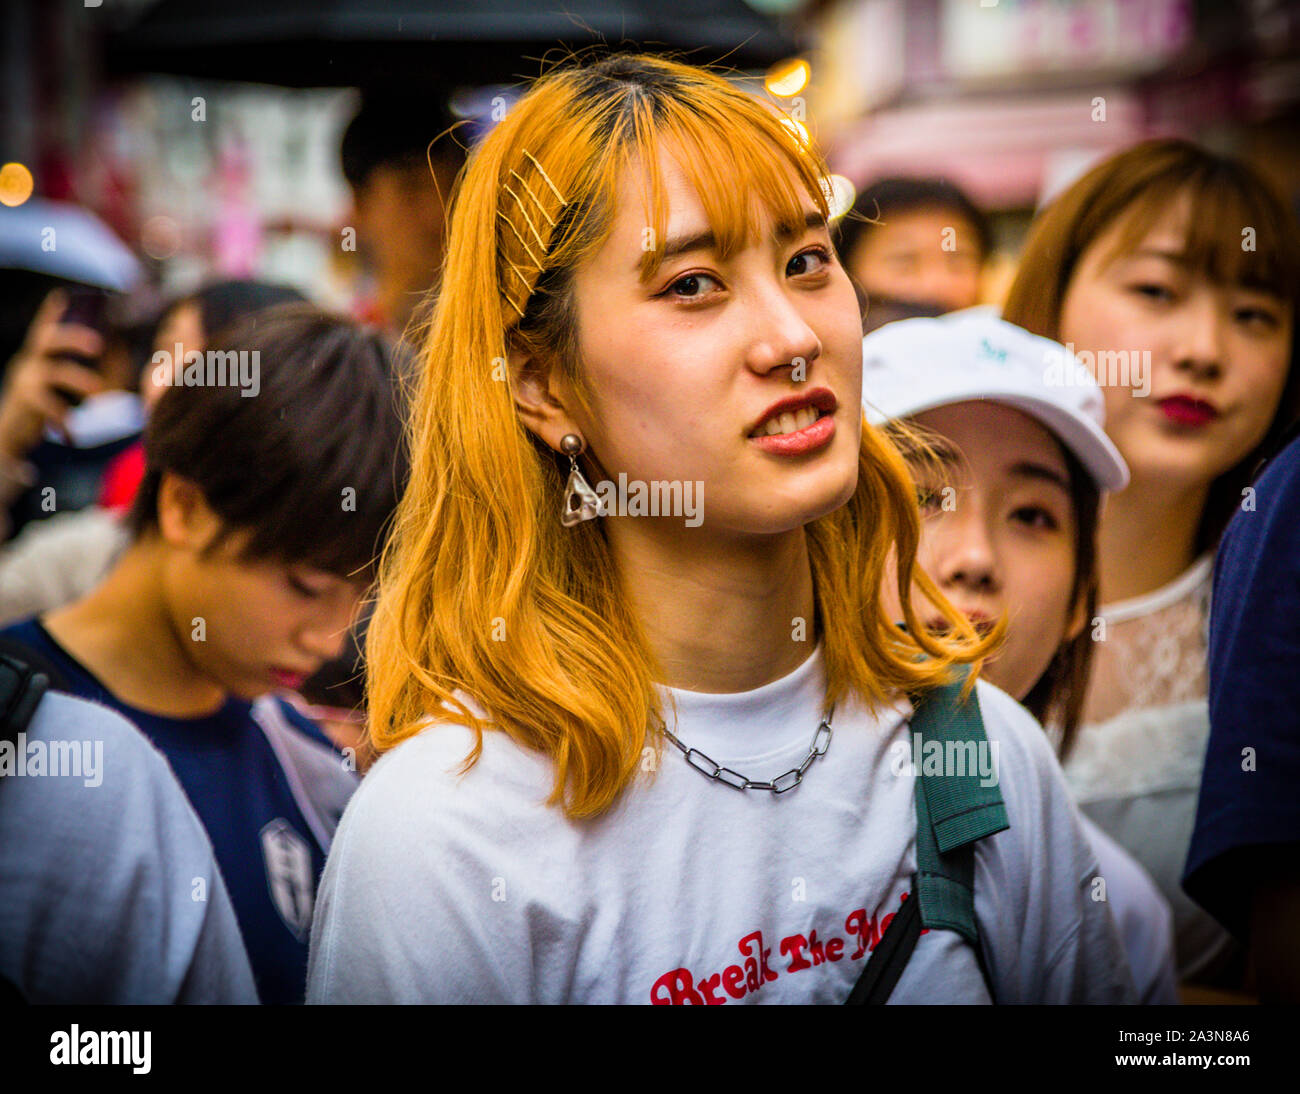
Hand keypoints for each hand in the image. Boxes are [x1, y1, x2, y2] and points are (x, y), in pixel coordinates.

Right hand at [0, 289, 105, 458]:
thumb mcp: (63, 383)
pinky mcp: (25, 403)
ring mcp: (25, 381)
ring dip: (79, 379)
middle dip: (74, 337)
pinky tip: (74, 433)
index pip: (45, 327)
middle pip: (47, 339)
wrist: (12, 433)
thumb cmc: (48, 404)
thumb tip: (121, 351)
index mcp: (41, 354)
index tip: (63, 295)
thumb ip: (91, 369)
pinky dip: (65, 419)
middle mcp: (30, 362)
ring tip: (100, 390)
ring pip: (53, 373)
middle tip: (99, 344)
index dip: (53, 311)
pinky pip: (47, 406)